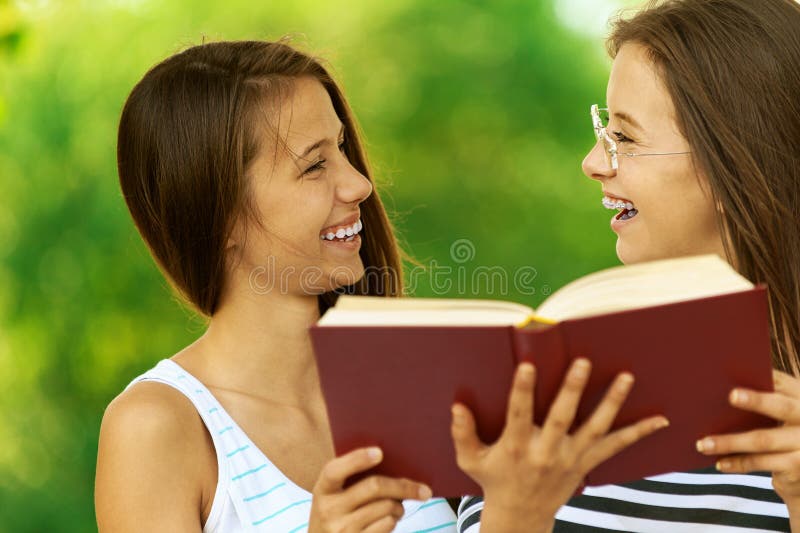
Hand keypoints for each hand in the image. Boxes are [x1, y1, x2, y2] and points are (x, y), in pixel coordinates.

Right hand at [308, 447, 432, 532]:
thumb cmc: (339, 511)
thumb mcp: (336, 495)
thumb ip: (355, 478)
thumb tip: (398, 467)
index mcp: (323, 489)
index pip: (335, 470)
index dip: (356, 459)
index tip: (380, 452)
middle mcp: (328, 510)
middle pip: (374, 487)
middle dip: (403, 486)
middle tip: (423, 489)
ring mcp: (342, 529)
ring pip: (386, 507)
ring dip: (399, 506)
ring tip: (397, 506)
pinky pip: (387, 525)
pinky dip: (394, 520)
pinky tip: (389, 519)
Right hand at [450, 359, 668, 532]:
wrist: (520, 517)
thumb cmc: (493, 481)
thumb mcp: (470, 461)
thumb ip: (462, 433)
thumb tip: (456, 406)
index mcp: (516, 447)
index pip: (520, 414)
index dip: (523, 390)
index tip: (528, 366)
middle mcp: (546, 452)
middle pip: (562, 418)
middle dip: (573, 390)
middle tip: (582, 363)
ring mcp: (570, 458)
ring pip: (594, 428)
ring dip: (611, 403)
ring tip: (625, 377)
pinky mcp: (586, 464)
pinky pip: (615, 447)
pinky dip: (638, 433)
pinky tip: (660, 420)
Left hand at [696, 370, 799, 505]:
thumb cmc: (783, 433)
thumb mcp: (782, 413)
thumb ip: (765, 399)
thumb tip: (720, 384)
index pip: (783, 383)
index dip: (766, 377)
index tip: (742, 371)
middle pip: (782, 407)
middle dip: (757, 401)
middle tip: (731, 395)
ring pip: (764, 440)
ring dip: (730, 442)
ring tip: (703, 444)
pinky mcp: (797, 467)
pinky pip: (762, 463)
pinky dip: (738, 463)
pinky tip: (720, 463)